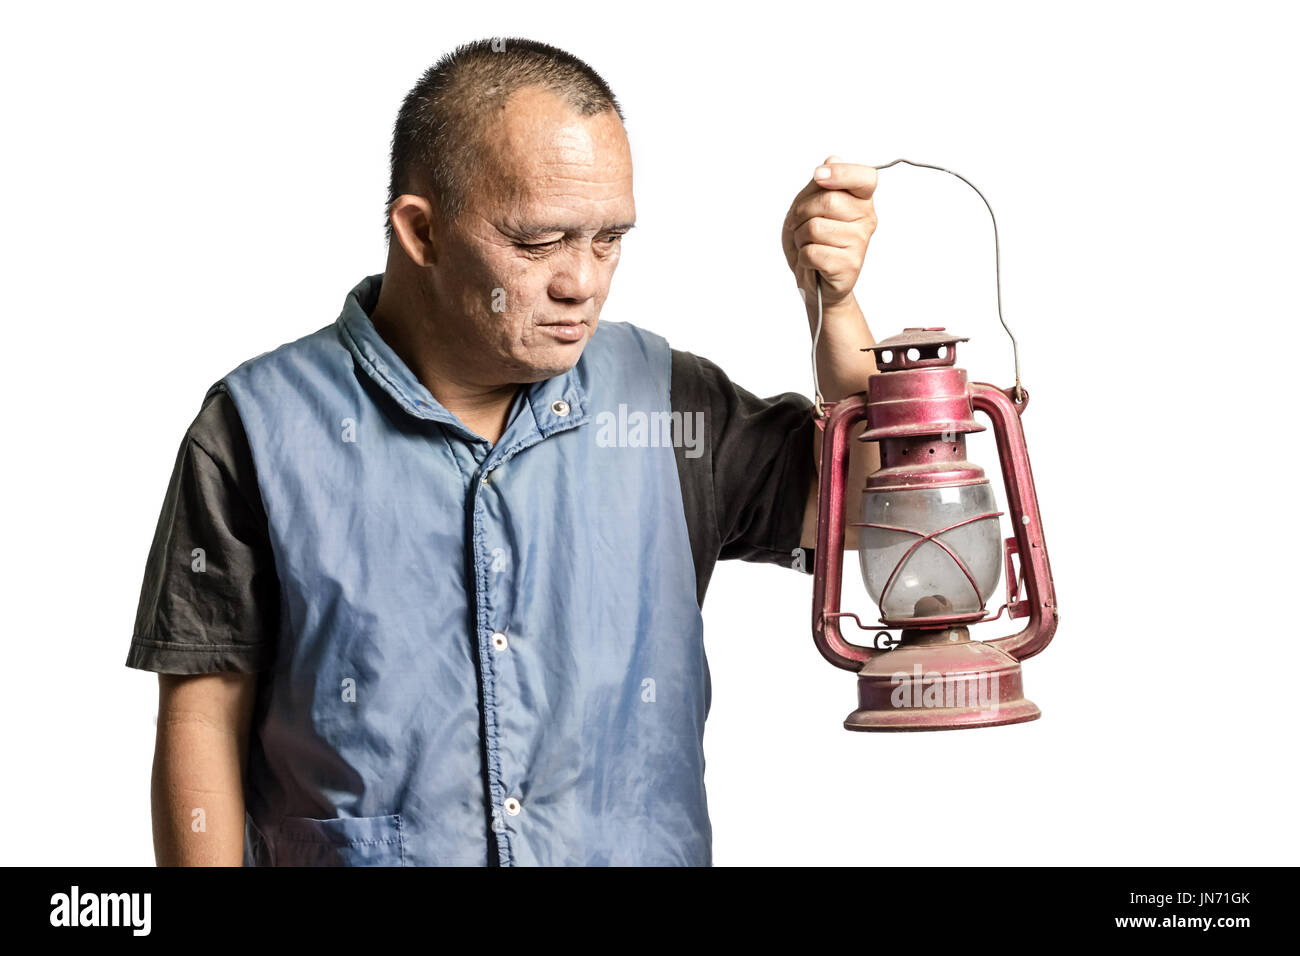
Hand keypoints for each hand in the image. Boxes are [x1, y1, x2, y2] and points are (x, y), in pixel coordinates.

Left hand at [781, 155, 877, 310]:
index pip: (864, 177)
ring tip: (808, 245)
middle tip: (801, 225)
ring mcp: (860, 243)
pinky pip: (812, 251)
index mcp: (861, 200)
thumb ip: (820, 184)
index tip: (819, 176)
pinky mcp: (849, 265)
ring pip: (815, 228)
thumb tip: (832, 160)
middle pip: (828, 201)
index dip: (841, 173)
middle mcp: (866, 219)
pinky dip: (802, 257)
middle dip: (802, 212)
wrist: (815, 281)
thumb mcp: (809, 206)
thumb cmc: (813, 241)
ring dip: (800, 237)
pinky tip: (812, 261)